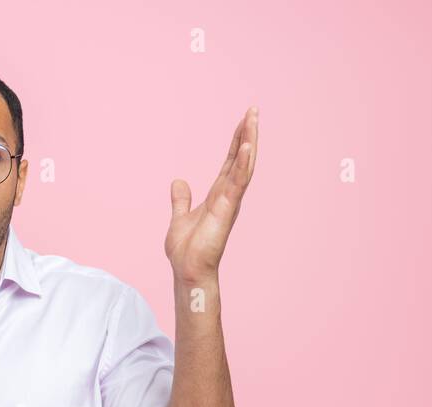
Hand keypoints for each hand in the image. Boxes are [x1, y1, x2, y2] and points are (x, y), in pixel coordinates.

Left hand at [165, 106, 257, 283]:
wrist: (187, 271)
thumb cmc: (187, 251)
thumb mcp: (180, 218)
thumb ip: (182, 200)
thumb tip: (178, 182)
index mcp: (218, 195)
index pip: (230, 162)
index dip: (236, 141)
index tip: (243, 120)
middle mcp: (228, 196)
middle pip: (240, 159)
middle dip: (247, 135)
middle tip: (253, 111)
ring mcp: (229, 202)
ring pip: (243, 166)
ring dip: (249, 142)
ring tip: (253, 119)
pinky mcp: (227, 210)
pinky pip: (238, 183)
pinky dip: (242, 164)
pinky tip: (247, 146)